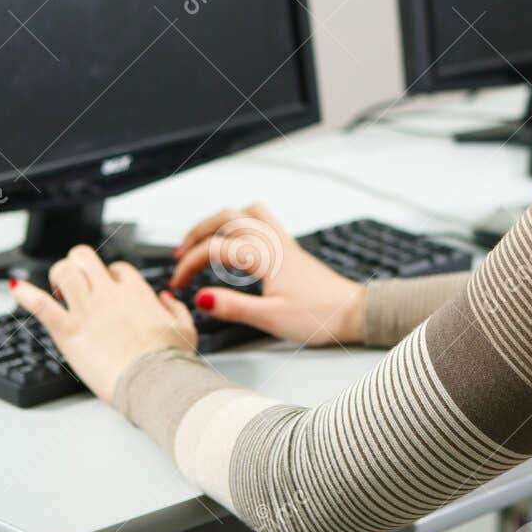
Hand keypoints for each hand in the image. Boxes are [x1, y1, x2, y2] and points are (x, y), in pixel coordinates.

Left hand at [9, 245, 195, 403]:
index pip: (117, 268)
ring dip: (58, 276)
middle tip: (77, 280)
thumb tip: (165, 298)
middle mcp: (109, 295)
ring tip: (57, 288)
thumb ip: (176, 308)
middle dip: (78, 264)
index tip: (109, 290)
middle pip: (85, 258)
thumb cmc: (170, 361)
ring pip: (63, 272)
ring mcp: (87, 311)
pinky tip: (17, 289)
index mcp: (136, 292)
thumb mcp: (186, 329)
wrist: (153, 383)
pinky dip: (26, 295)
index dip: (110, 276)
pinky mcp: (69, 332)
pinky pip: (42, 306)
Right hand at [169, 202, 365, 345]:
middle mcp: (272, 242)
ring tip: (202, 241)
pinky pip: (261, 219)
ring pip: (244, 212)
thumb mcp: (271, 318)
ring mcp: (282, 242)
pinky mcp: (289, 248)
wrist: (353, 312)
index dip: (189, 264)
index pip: (214, 249)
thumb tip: (201, 298)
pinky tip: (235, 241)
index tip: (179, 283)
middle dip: (197, 233)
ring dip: (218, 221)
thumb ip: (233, 307)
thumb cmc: (319, 317)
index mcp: (264, 256)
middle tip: (180, 256)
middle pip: (225, 218)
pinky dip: (240, 222)